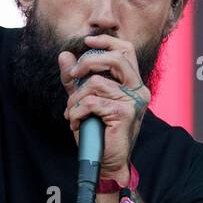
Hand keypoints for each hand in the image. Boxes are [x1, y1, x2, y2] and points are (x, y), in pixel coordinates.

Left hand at [59, 34, 150, 180]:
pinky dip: (77, 112)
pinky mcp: (125, 112)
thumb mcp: (83, 100)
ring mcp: (134, 100)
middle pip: (115, 58)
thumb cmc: (97, 132)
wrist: (106, 162)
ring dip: (76, 98)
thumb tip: (64, 55)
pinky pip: (92, 102)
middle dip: (88, 62)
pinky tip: (75, 123)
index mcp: (132, 83)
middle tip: (72, 76)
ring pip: (96, 82)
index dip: (107, 41)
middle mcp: (138, 89)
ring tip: (71, 112)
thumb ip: (75, 79)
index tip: (86, 41)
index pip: (126, 50)